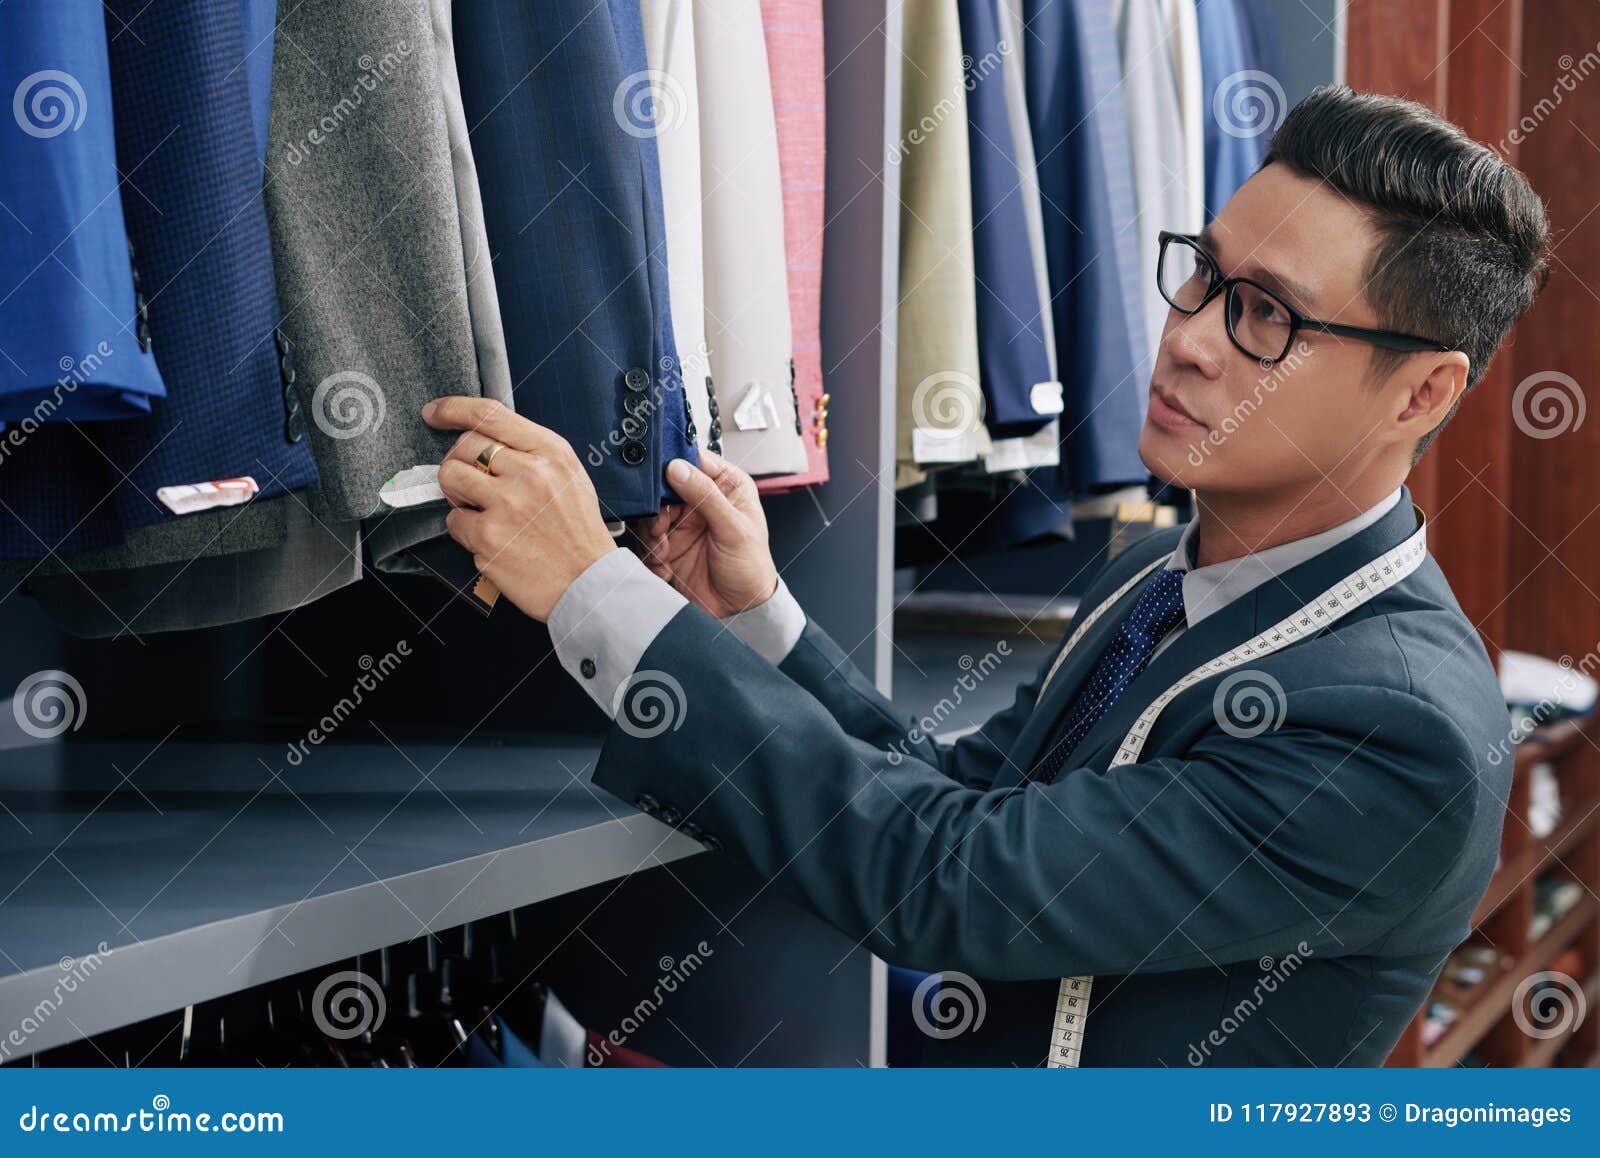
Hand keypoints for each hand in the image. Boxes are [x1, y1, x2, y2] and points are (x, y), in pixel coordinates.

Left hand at [424, 397, 617, 621]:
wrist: (589, 583)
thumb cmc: (578, 532)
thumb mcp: (569, 477)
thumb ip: (532, 454)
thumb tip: (485, 441)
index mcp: (550, 452)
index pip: (489, 414)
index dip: (453, 409)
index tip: (435, 413)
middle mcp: (528, 472)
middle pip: (463, 446)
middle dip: (459, 463)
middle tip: (474, 486)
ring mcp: (506, 505)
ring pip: (450, 477)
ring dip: (458, 494)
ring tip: (482, 511)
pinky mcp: (488, 537)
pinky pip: (453, 521)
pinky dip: (466, 531)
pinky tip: (493, 539)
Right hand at [630, 450, 778, 617]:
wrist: (739, 610)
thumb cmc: (751, 568)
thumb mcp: (734, 529)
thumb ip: (706, 496)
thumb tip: (678, 468)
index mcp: (726, 486)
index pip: (695, 460)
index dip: (675, 463)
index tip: (661, 477)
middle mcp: (702, 500)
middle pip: (665, 486)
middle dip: (657, 506)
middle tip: (660, 524)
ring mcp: (682, 522)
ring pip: (651, 512)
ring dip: (653, 532)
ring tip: (664, 549)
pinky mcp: (668, 543)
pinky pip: (646, 539)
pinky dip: (651, 552)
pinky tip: (665, 564)